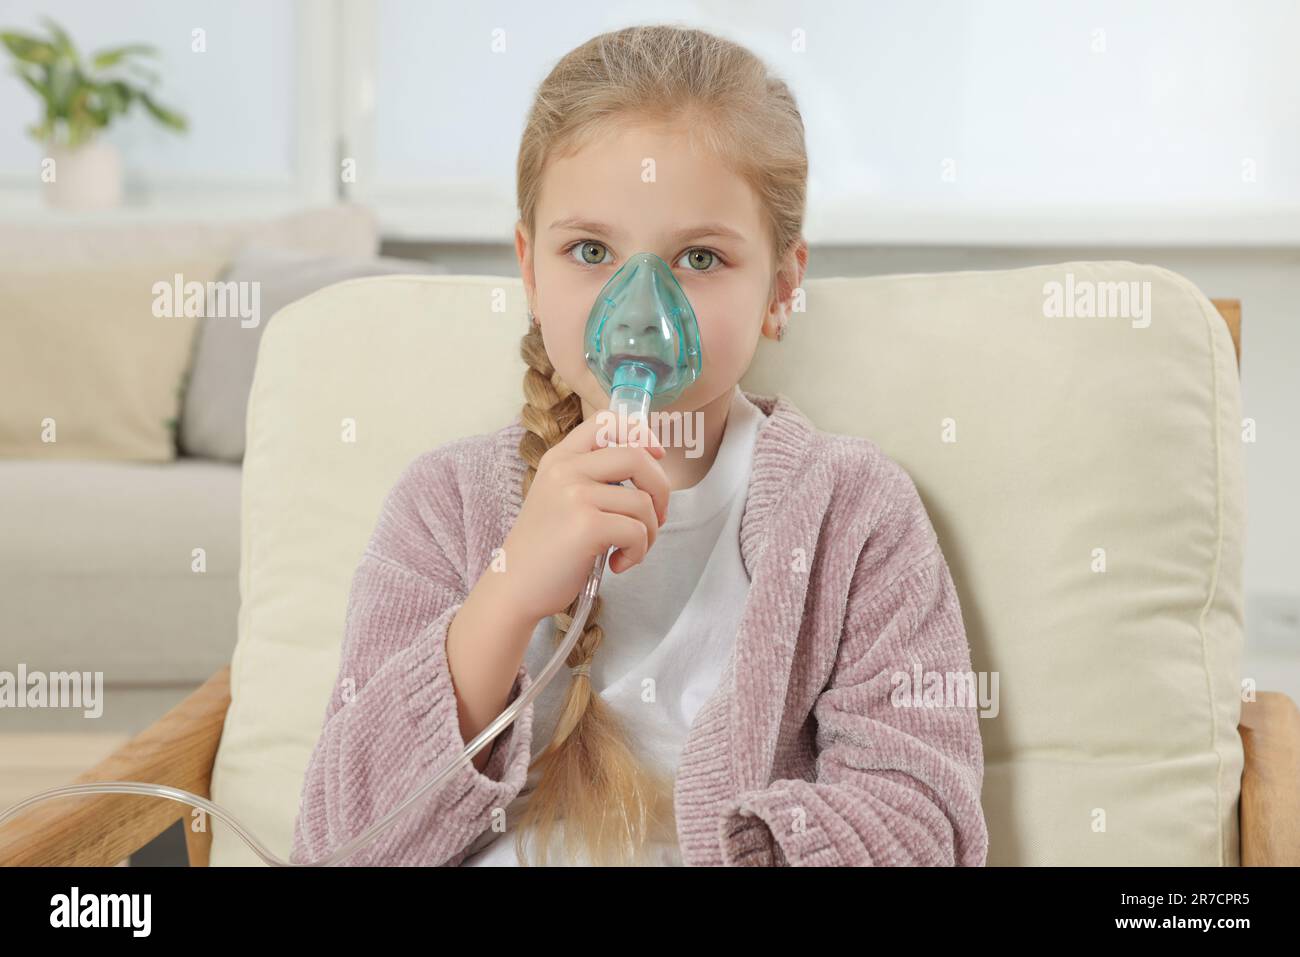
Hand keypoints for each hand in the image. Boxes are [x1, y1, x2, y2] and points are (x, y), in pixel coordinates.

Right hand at [496, 411, 668, 624]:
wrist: (514, 587)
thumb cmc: (545, 549)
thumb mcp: (560, 497)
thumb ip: (593, 478)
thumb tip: (650, 468)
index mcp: (560, 458)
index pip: (606, 421)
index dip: (641, 433)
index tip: (655, 456)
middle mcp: (566, 470)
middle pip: (637, 456)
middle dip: (661, 489)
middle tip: (657, 517)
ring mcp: (575, 496)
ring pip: (643, 501)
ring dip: (649, 531)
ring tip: (631, 549)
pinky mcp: (586, 526)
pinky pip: (637, 531)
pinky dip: (638, 552)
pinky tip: (618, 563)